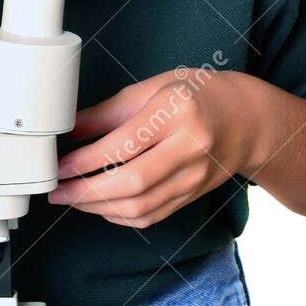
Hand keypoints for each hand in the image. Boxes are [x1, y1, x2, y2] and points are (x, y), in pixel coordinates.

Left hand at [48, 68, 257, 228]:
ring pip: (141, 205)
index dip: (86, 159)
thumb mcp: (153, 88)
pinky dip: (120, 216)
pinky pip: (152, 215)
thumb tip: (70, 130)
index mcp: (179, 111)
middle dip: (87, 191)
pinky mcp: (193, 195)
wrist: (247, 120)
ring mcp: (195, 176)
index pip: (125, 143)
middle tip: (58, 190)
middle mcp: (191, 146)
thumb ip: (109, 112)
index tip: (60, 164)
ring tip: (72, 198)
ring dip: (98, 207)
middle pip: (133, 182)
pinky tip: (100, 205)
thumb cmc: (198, 96)